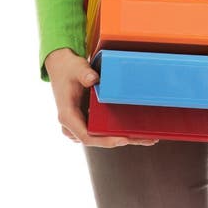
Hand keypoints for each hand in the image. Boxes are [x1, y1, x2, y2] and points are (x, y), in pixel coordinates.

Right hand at [44, 47, 158, 147]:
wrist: (60, 66)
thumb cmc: (68, 69)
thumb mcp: (77, 68)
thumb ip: (85, 74)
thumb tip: (93, 79)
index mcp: (67, 116)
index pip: (87, 136)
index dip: (106, 141)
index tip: (123, 140)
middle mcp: (71, 125)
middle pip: (98, 139)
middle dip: (121, 140)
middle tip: (146, 139)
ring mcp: (78, 125)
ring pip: (101, 137)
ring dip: (122, 137)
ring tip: (147, 137)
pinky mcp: (85, 121)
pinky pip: (101, 130)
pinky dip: (117, 130)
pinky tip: (135, 130)